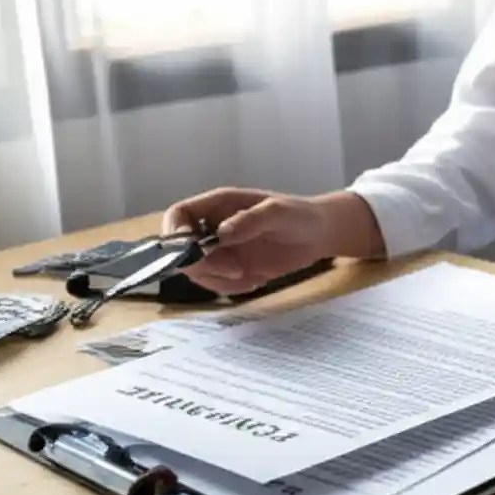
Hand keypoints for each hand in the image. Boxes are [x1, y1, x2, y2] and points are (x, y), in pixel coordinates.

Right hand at [162, 188, 383, 294]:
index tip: (191, 252)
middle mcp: (212, 228)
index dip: (174, 234)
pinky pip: (218, 285)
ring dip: (219, 281)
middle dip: (202, 265)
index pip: (178, 216)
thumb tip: (221, 233)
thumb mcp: (279, 212)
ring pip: (199, 272)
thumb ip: (250, 220)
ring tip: (249, 276)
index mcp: (217, 205)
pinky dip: (233, 289)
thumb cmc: (300, 215)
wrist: (320, 234)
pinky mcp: (232, 269)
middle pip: (181, 250)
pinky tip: (256, 280)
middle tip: (234, 271)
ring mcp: (221, 250)